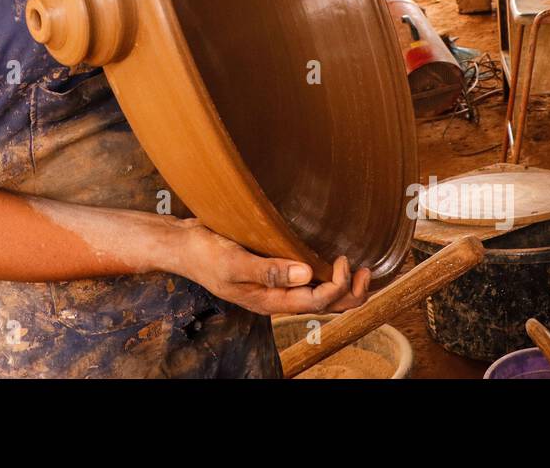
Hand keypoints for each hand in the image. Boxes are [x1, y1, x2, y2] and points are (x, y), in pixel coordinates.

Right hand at [171, 219, 369, 315]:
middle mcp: (275, 297)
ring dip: (341, 287)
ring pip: (316, 295)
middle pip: (322, 305)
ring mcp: (273, 285)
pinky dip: (323, 275)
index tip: (341, 261)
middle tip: (366, 271)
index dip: (336, 287)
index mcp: (268, 301)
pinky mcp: (270, 270)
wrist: (183, 245)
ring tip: (358, 269)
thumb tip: (307, 274)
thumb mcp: (233, 263)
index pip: (315, 303)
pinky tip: (327, 259)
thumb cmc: (204, 254)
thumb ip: (269, 271)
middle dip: (349, 293)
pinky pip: (304, 280)